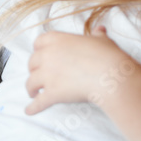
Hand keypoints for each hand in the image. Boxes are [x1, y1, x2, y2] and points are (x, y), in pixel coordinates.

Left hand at [25, 26, 140, 114]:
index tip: (40, 55)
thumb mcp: (102, 41)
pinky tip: (29, 111)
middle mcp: (47, 55)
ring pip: (30, 82)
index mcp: (57, 40)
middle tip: (39, 75)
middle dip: (34, 69)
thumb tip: (100, 29)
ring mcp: (48, 75)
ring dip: (30, 87)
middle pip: (32, 62)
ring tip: (33, 92)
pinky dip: (33, 107)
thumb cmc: (108, 56)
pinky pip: (38, 102)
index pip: (38, 42)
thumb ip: (97, 35)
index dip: (39, 50)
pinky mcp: (52, 93)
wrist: (111, 75)